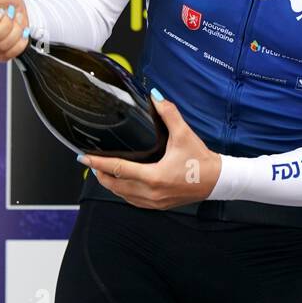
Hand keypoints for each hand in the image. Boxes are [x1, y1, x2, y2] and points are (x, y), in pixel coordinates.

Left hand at [82, 89, 221, 209]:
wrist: (217, 181)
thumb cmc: (201, 160)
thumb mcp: (184, 134)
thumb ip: (168, 114)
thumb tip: (155, 97)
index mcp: (154, 176)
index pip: (118, 169)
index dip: (98, 163)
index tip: (83, 158)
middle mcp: (151, 193)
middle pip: (115, 186)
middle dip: (100, 175)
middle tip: (91, 163)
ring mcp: (154, 202)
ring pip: (122, 196)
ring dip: (110, 185)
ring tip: (103, 172)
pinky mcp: (159, 205)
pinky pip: (133, 201)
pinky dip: (123, 192)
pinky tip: (121, 184)